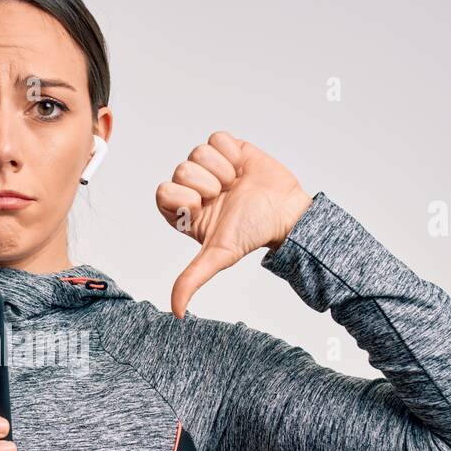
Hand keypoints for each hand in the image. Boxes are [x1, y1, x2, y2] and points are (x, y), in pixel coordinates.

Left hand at [155, 131, 312, 317]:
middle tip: (225, 197)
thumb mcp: (218, 255)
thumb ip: (191, 278)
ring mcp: (209, 166)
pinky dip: (232, 153)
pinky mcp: (227, 148)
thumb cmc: (252, 234)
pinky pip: (216, 138)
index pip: (162, 192)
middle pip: (181, 170)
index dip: (184, 199)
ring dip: (222, 170)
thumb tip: (176, 312)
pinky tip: (242, 169)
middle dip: (207, 184)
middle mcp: (192, 187)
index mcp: (182, 210)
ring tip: (237, 184)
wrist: (287, 213)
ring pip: (198, 152)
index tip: (204, 209)